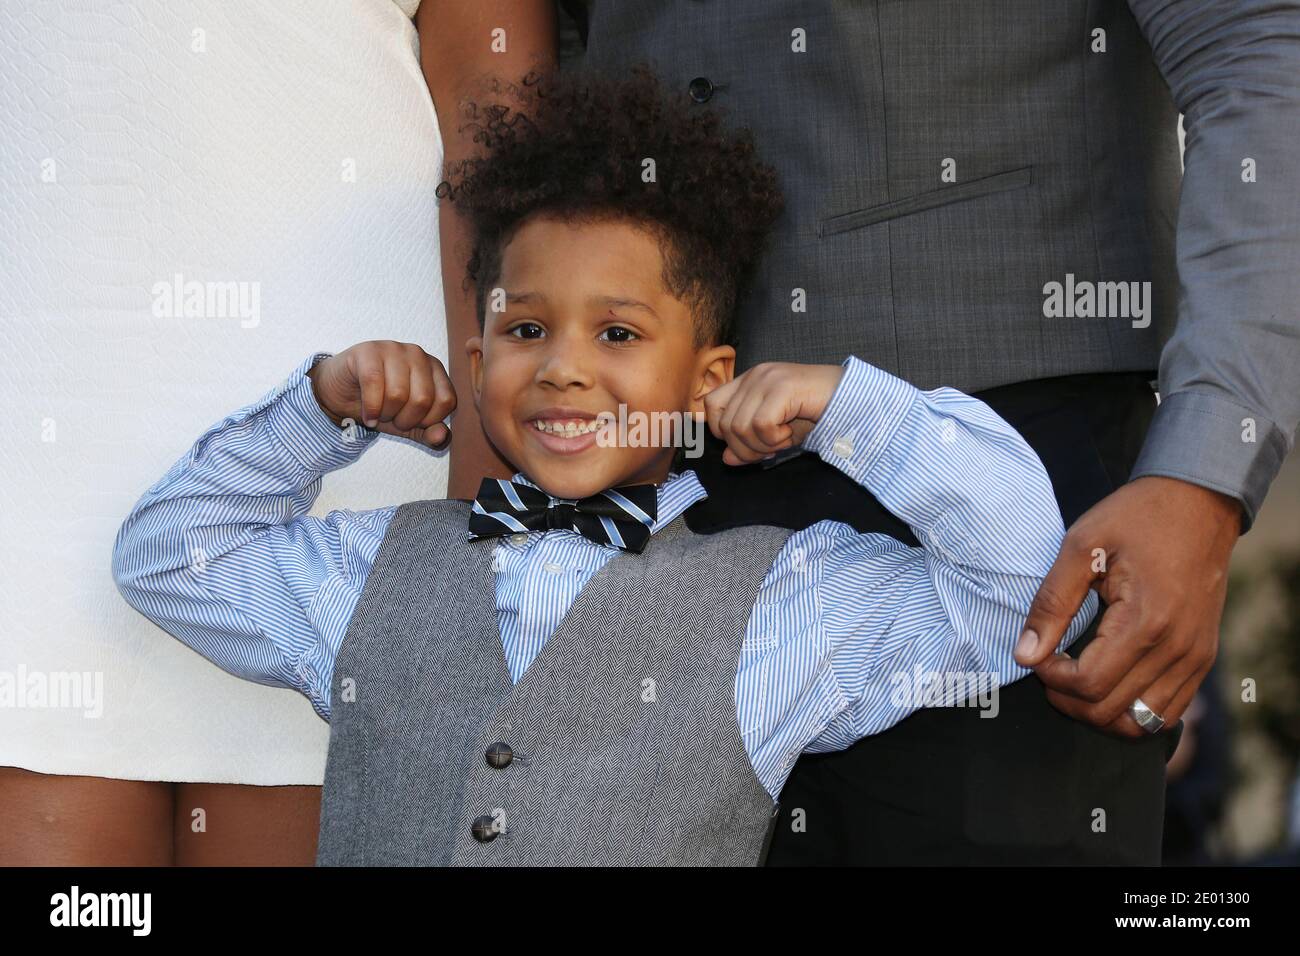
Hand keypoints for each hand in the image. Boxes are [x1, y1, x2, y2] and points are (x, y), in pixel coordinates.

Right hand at [307, 341, 456, 449]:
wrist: (341, 394)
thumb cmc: (380, 406)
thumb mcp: (408, 425)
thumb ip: (429, 433)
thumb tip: (442, 437)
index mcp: (435, 368)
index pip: (447, 401)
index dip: (428, 421)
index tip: (411, 421)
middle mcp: (418, 354)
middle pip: (423, 399)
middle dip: (405, 420)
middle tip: (391, 418)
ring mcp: (393, 348)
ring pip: (398, 393)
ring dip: (385, 414)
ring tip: (379, 413)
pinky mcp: (367, 351)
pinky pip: (373, 384)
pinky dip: (370, 408)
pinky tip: (367, 415)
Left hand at [703, 362, 843, 465]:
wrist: (854, 401)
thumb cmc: (817, 415)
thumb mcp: (777, 434)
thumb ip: (750, 444)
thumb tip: (727, 460)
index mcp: (749, 381)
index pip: (711, 405)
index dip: (722, 432)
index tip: (749, 444)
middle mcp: (755, 375)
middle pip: (723, 424)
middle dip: (746, 448)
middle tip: (773, 448)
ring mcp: (767, 378)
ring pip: (739, 427)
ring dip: (763, 445)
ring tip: (784, 440)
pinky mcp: (782, 387)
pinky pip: (761, 425)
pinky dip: (775, 439)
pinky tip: (791, 433)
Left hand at [1013, 476, 1241, 736]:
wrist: (1198, 503)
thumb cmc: (1136, 517)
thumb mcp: (1081, 547)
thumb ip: (1051, 604)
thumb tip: (1025, 655)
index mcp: (1146, 622)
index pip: (1090, 684)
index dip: (1052, 678)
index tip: (1037, 655)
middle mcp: (1178, 649)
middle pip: (1112, 711)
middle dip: (1068, 698)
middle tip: (1048, 667)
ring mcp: (1195, 658)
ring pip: (1141, 723)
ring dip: (1098, 712)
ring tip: (1074, 680)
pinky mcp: (1202, 659)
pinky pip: (1167, 712)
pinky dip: (1131, 710)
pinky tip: (1106, 684)